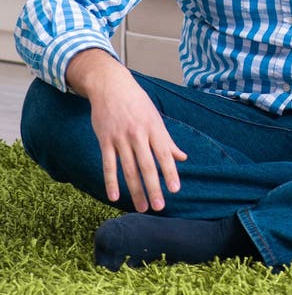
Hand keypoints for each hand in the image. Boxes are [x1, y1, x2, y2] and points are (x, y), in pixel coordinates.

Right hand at [66, 49, 186, 211]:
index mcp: (154, 128)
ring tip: (142, 208)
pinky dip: (111, 181)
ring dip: (135, 190)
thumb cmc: (137, 103)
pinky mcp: (105, 140)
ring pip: (128, 169)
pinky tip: (114, 197)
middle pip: (147, 165)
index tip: (175, 189)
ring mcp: (120, 138)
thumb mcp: (155, 118)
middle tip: (159, 207)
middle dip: (154, 188)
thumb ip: (167, 140)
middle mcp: (138, 134)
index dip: (170, 172)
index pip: (164, 154)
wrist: (111, 86)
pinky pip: (108, 164)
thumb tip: (182, 158)